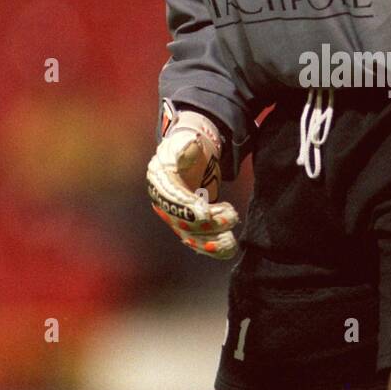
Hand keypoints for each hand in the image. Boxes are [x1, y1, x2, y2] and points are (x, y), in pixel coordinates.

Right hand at [146, 103, 239, 258]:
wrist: (193, 157)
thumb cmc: (188, 146)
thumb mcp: (185, 140)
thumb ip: (185, 145)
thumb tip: (188, 145)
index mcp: (159, 180)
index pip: (170, 198)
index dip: (186, 207)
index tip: (204, 211)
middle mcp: (165, 203)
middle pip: (182, 221)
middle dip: (206, 224)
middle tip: (230, 215)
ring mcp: (177, 217)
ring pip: (191, 236)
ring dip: (211, 242)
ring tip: (230, 240)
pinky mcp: (192, 226)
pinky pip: (199, 241)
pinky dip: (213, 249)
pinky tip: (228, 249)